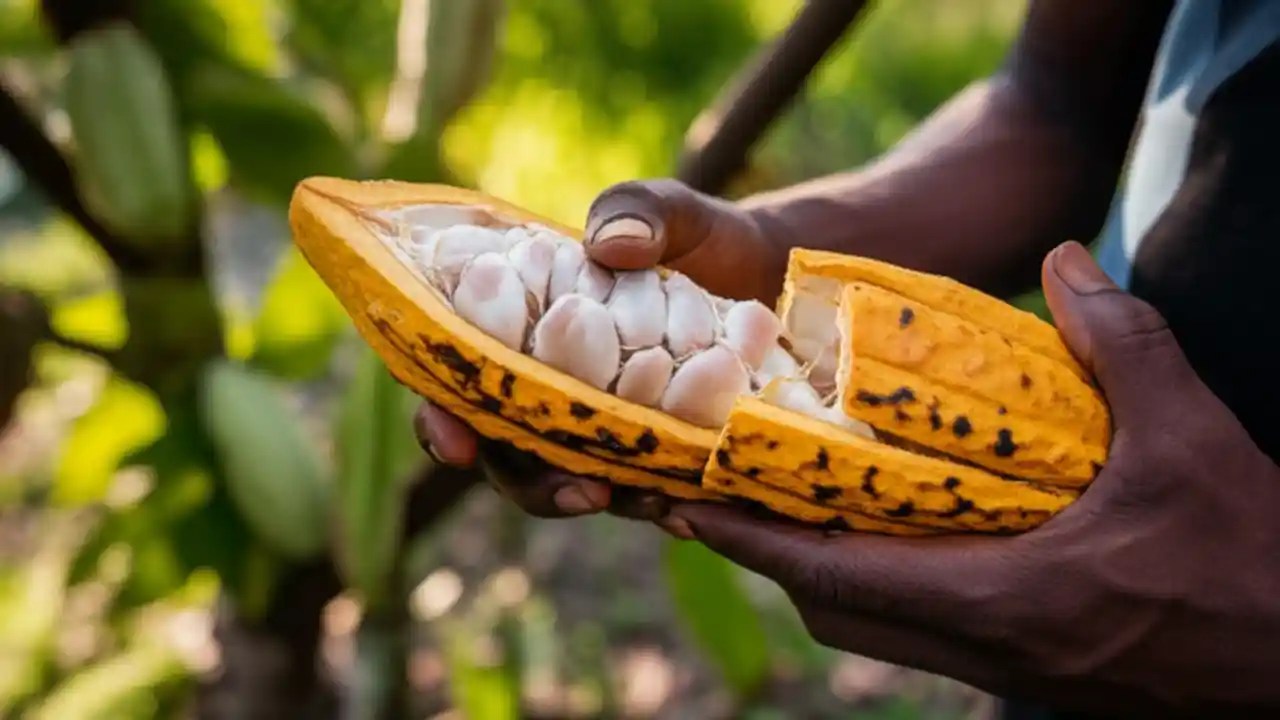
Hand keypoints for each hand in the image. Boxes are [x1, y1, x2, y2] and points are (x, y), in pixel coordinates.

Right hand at [414, 179, 783, 519]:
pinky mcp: (663, 452)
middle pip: (514, 457)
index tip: (457, 443)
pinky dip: (671, 504)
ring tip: (651, 502)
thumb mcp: (671, 212)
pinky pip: (653, 490)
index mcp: (526, 334)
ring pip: (580, 482)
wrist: (769, 272)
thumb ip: (641, 212)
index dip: (444, 421)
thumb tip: (613, 246)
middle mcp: (556, 391)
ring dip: (611, 500)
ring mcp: (608, 429)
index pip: (459, 387)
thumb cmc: (698, 239)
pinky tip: (698, 509)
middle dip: (536, 482)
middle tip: (584, 488)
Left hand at [656, 241, 1279, 716]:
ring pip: (876, 630)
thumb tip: (1064, 262)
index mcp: (1006, 602)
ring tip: (794, 508)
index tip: (691, 505)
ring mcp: (1009, 670)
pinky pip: (924, 633)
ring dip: (825, 574)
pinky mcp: (1034, 671)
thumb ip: (1122, 345)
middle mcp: (990, 649)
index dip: (754, 541)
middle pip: (838, 613)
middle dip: (773, 558)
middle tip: (731, 495)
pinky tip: (896, 535)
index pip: (840, 575)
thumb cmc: (1252, 560)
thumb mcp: (1191, 441)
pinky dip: (884, 586)